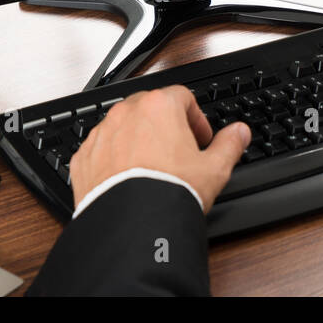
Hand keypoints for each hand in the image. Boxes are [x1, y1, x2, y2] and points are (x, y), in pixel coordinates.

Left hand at [69, 87, 249, 214]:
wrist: (132, 225)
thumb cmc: (170, 193)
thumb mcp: (214, 169)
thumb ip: (229, 144)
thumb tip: (240, 133)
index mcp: (159, 107)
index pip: (182, 97)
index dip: (196, 118)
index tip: (200, 139)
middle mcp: (126, 114)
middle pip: (150, 107)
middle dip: (165, 125)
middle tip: (177, 152)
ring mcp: (101, 135)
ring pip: (123, 126)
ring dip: (137, 139)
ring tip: (151, 168)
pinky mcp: (83, 157)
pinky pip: (101, 148)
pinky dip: (113, 158)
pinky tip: (127, 179)